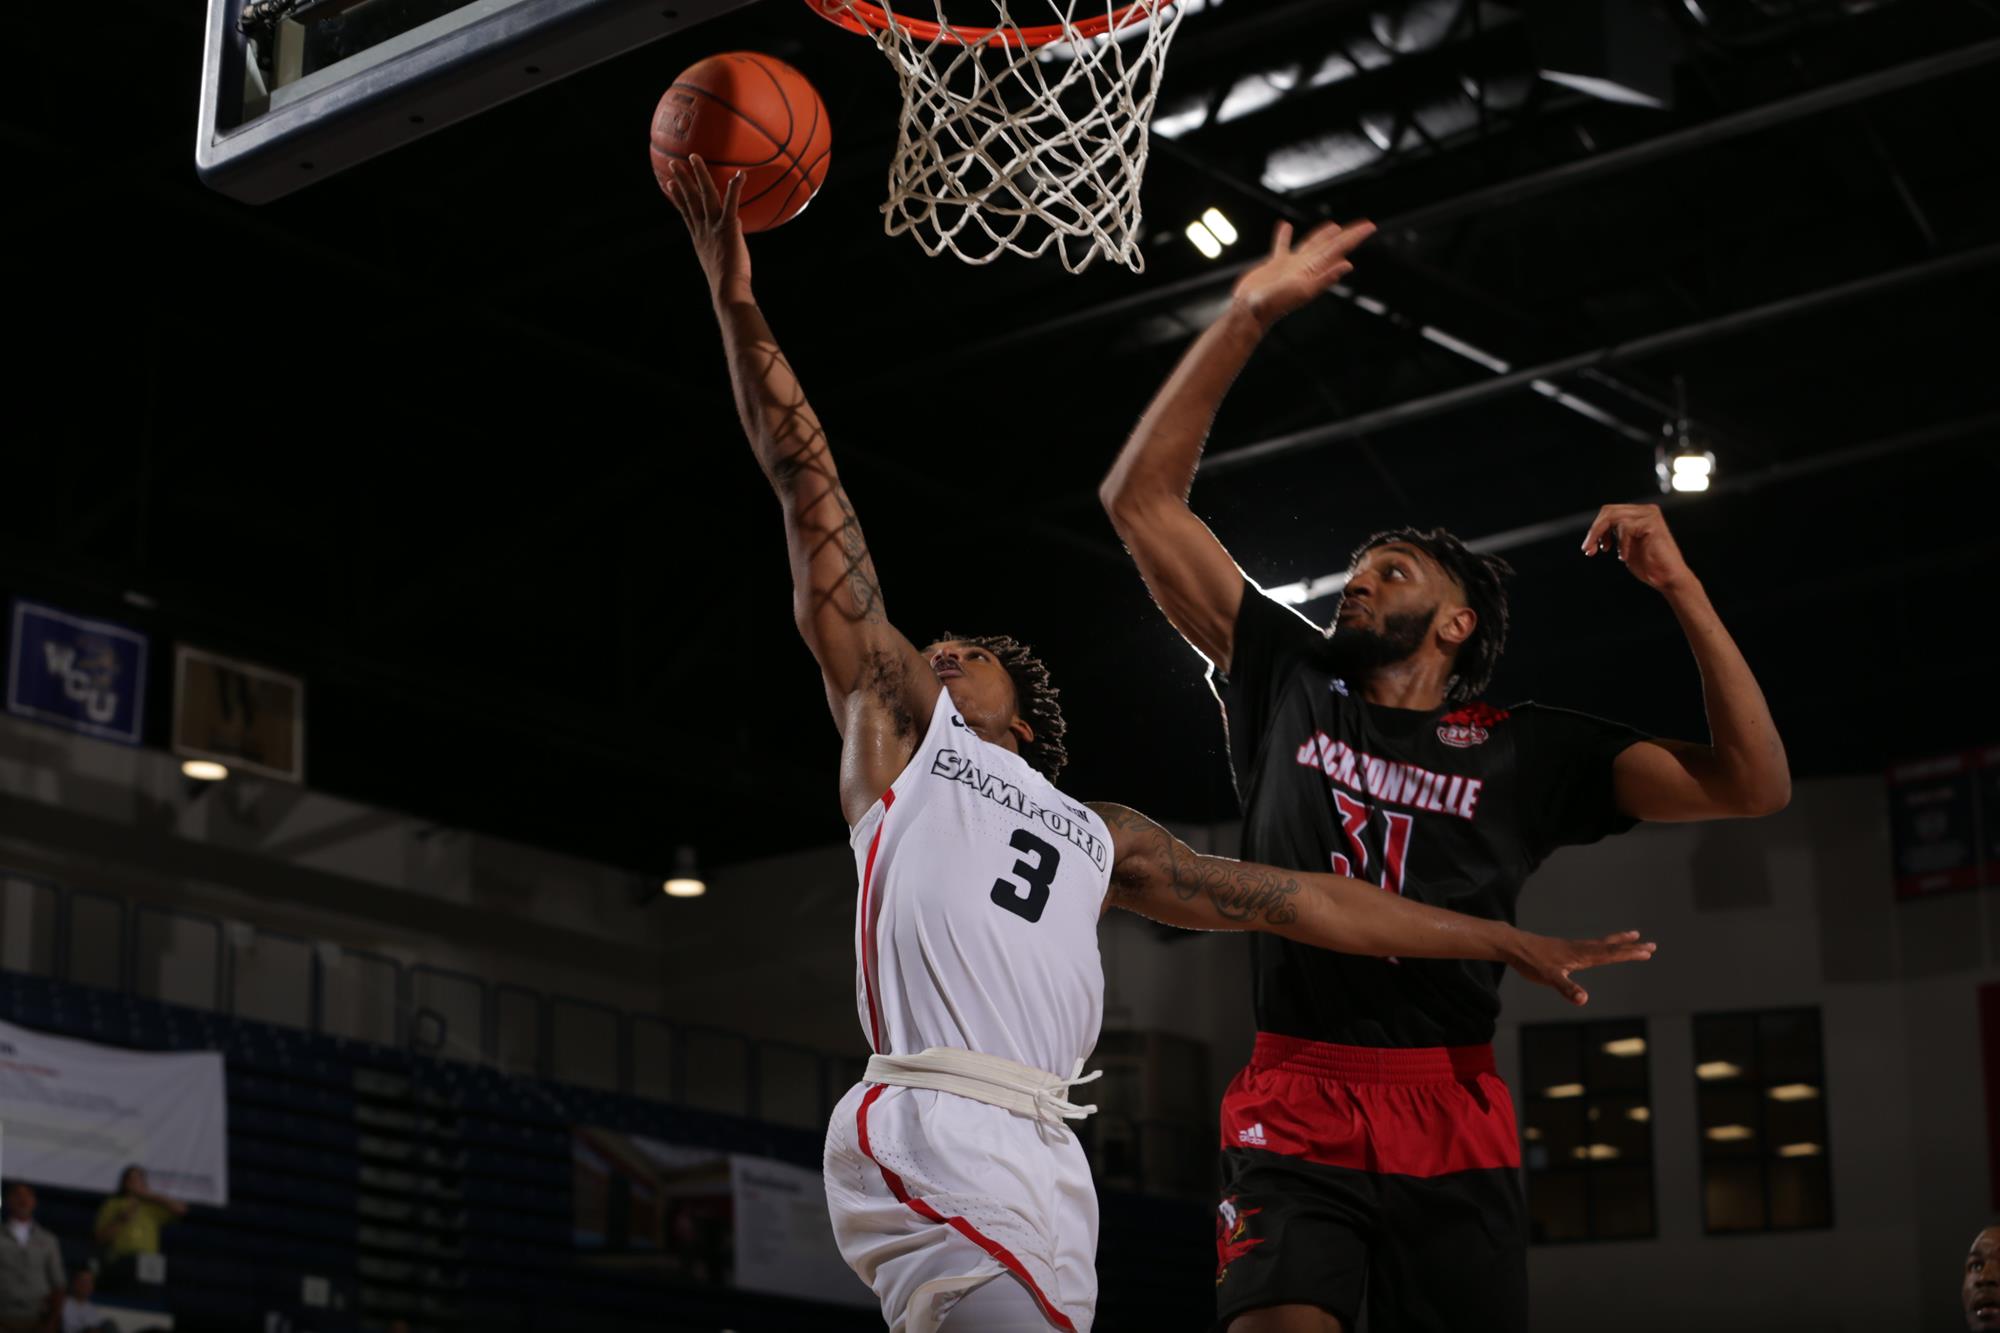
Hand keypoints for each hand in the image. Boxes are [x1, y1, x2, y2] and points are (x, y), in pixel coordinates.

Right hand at [661, 154, 751, 300]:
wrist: (727, 289)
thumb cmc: (727, 284)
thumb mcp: (719, 262)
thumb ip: (724, 245)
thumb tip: (734, 232)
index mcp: (698, 237)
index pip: (685, 212)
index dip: (677, 197)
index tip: (670, 184)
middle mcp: (702, 229)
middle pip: (690, 199)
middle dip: (682, 180)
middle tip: (674, 164)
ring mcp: (713, 227)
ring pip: (705, 195)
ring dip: (699, 175)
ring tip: (694, 157)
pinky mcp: (728, 228)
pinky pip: (731, 204)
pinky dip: (735, 189)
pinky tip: (740, 175)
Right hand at [1232, 218, 1375, 330]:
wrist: (1250, 311)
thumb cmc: (1273, 304)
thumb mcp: (1302, 291)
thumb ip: (1325, 278)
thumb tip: (1347, 265)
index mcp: (1314, 270)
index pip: (1339, 249)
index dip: (1354, 237)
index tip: (1370, 226)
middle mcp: (1306, 267)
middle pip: (1330, 245)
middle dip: (1346, 236)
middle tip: (1362, 226)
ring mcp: (1291, 266)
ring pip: (1311, 245)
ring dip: (1322, 236)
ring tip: (1333, 226)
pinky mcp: (1274, 266)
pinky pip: (1281, 246)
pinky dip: (1284, 236)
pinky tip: (1285, 227)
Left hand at [1504, 929, 1655, 1005]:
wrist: (1514, 946)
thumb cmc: (1531, 962)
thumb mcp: (1549, 978)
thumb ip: (1567, 989)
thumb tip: (1583, 1000)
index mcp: (1581, 955)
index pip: (1611, 954)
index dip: (1629, 954)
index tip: (1647, 951)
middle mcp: (1581, 949)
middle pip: (1611, 946)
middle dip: (1632, 947)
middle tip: (1653, 945)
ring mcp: (1574, 947)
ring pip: (1603, 943)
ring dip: (1620, 942)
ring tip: (1634, 936)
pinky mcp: (1567, 948)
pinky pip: (1592, 945)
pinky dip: (1604, 944)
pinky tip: (1602, 946)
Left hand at [1582, 503, 1694, 592]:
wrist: (1668, 578)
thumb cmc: (1648, 565)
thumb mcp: (1626, 545)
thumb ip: (1616, 533)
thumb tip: (1595, 529)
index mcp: (1639, 514)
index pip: (1609, 511)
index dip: (1596, 528)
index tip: (1591, 547)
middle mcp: (1646, 510)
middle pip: (1609, 511)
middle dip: (1594, 531)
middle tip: (1587, 549)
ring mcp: (1650, 514)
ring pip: (1614, 517)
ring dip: (1603, 536)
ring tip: (1609, 552)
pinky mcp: (1652, 523)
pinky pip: (1625, 528)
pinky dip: (1622, 544)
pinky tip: (1625, 557)